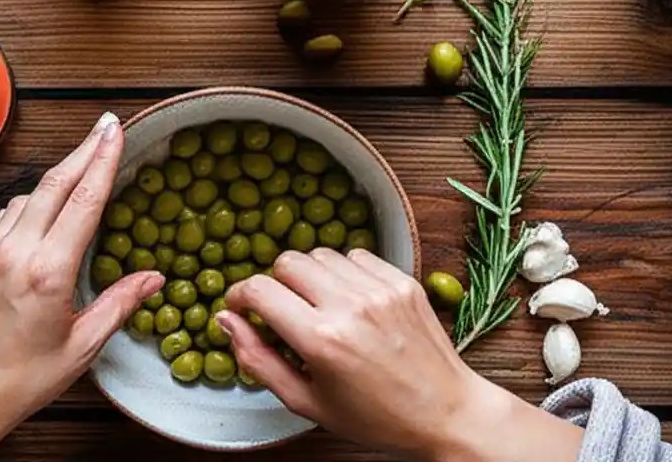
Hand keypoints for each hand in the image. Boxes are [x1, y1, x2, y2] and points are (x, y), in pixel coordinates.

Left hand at [0, 112, 164, 461]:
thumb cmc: (20, 381)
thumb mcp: (81, 347)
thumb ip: (119, 305)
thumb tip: (153, 278)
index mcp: (47, 273)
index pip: (83, 200)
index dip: (103, 160)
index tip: (115, 132)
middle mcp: (15, 252)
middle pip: (54, 183)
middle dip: (83, 149)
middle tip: (105, 124)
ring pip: (28, 194)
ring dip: (58, 173)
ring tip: (83, 160)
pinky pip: (8, 214)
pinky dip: (32, 199)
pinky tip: (46, 202)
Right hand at [217, 248, 582, 461]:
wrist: (446, 412)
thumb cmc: (374, 417)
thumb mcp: (305, 402)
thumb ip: (257, 360)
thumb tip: (225, 320)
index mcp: (320, 340)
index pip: (259, 290)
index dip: (239, 295)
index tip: (240, 307)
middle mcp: (349, 306)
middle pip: (287, 263)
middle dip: (275, 284)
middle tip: (282, 310)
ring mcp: (379, 289)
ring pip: (321, 255)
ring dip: (310, 276)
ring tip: (318, 306)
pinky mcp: (403, 281)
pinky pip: (356, 256)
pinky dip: (343, 272)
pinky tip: (349, 300)